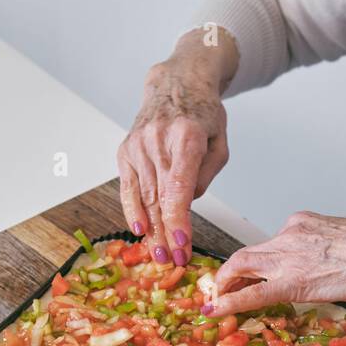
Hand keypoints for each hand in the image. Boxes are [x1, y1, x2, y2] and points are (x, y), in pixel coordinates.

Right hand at [118, 29, 235, 265]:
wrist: (175, 84)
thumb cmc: (203, 115)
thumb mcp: (220, 141)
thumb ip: (206, 174)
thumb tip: (187, 204)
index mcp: (186, 137)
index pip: (178, 187)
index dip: (179, 219)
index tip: (183, 244)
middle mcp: (157, 140)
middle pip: (160, 197)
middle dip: (167, 234)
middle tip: (174, 261)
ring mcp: (137, 145)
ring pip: (143, 196)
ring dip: (152, 229)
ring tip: (159, 255)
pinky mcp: (125, 150)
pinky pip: (128, 187)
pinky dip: (132, 210)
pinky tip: (139, 231)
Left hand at [212, 212, 345, 314]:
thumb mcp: (345, 240)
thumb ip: (325, 251)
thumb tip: (326, 265)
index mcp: (303, 223)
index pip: (268, 243)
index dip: (254, 262)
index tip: (248, 274)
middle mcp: (289, 233)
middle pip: (246, 252)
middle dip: (228, 273)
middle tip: (219, 289)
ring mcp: (289, 256)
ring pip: (241, 266)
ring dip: (224, 286)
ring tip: (214, 302)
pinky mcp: (293, 281)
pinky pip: (253, 293)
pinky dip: (230, 302)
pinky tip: (216, 311)